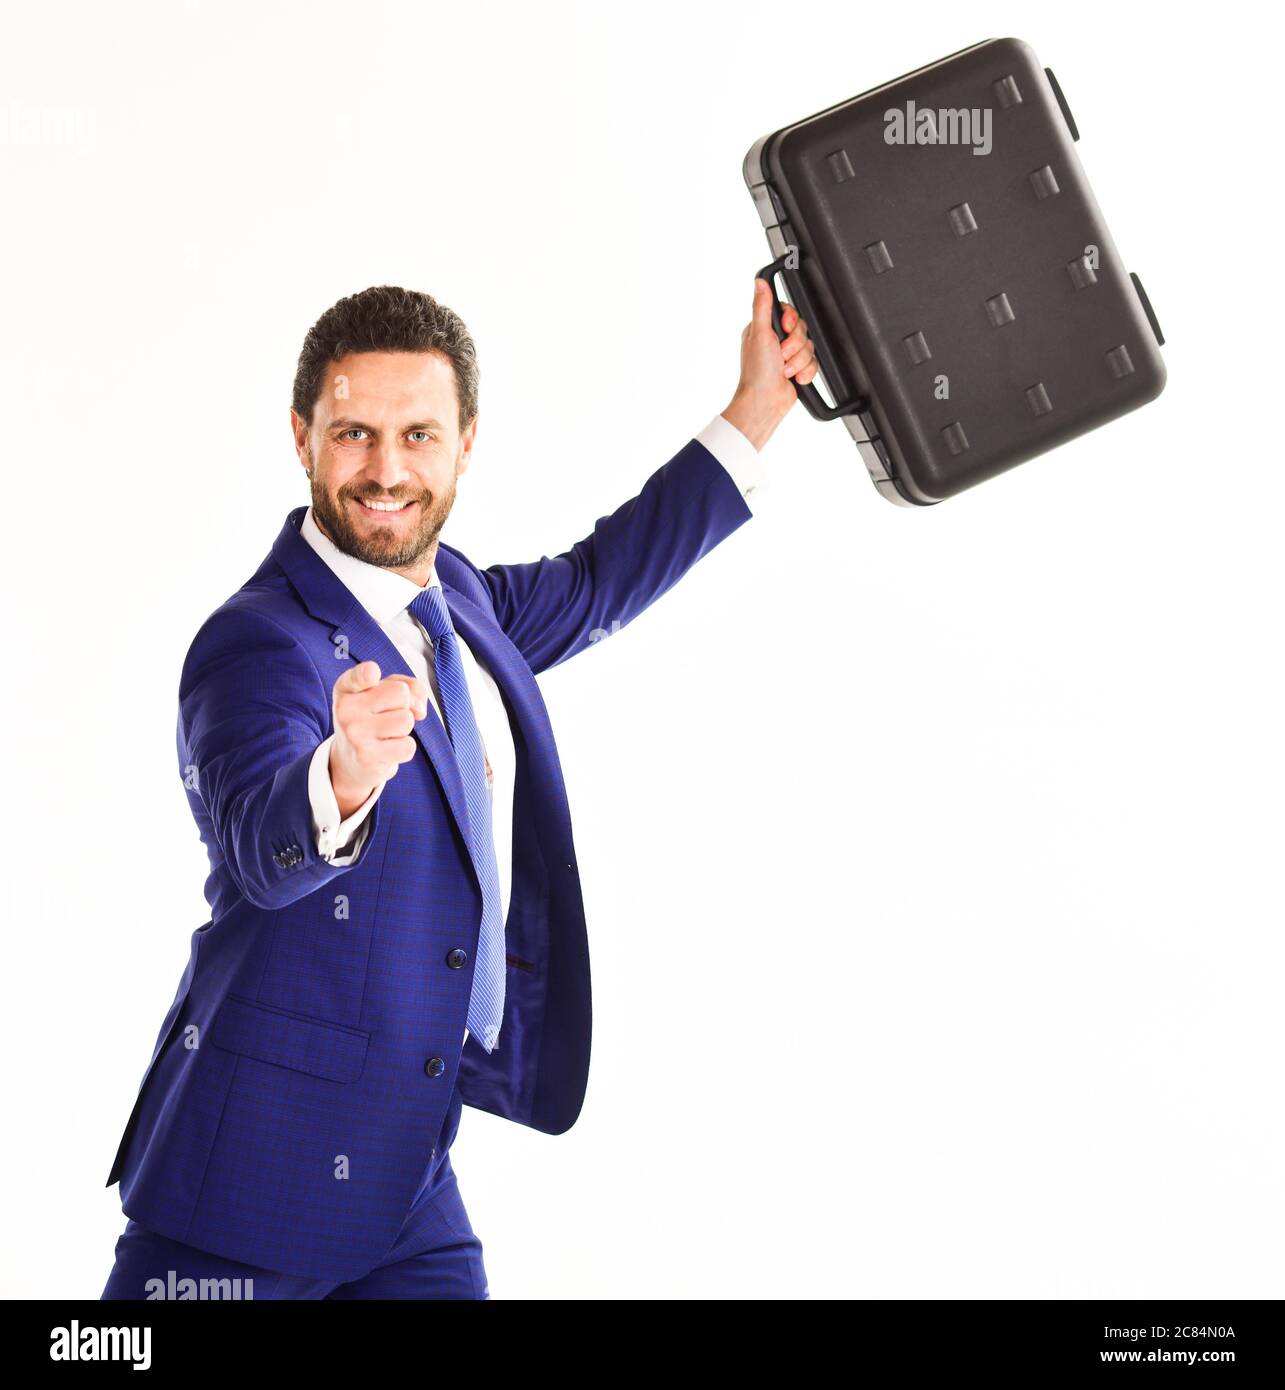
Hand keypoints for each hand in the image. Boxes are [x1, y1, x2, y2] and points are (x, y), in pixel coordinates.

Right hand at [329, 662, 428, 817]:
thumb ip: (409, 686)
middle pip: (401, 693)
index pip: (360, 675)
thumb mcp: (383, 692)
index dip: (368, 673)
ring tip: (385, 733)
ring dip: (403, 728)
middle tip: (385, 716)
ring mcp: (355, 734)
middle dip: (403, 705)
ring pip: (407, 720)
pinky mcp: (367, 757)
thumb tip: (419, 710)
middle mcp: (345, 709)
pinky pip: (408, 746)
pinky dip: (404, 748)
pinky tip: (386, 749)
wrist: (351, 759)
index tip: (372, 673)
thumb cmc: (372, 718)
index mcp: (346, 688)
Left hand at [721, 277, 817, 450]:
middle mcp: (775, 341)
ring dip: (798, 361)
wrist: (765, 403)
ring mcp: (787, 356)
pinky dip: (805, 372)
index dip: (792, 321)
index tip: (786, 329)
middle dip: (795, 346)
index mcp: (764, 329)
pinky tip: (794, 378)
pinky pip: (813, 363)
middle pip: (802, 330)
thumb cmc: (757, 373)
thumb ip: (762, 307)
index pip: (789, 313)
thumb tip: (759, 282)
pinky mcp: (797, 369)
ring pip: (809, 347)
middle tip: (782, 355)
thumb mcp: (759, 334)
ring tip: (785, 370)